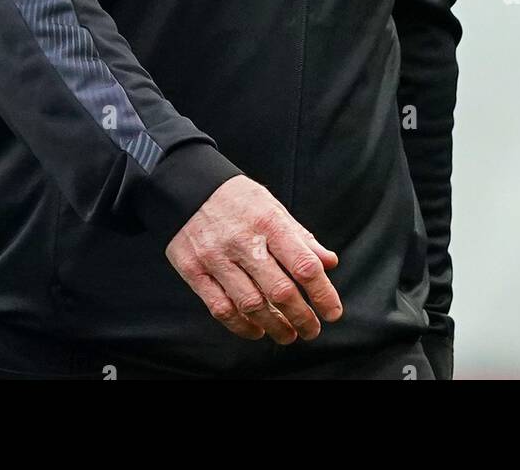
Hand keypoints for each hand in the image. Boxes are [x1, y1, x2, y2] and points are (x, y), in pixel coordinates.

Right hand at [165, 175, 342, 343]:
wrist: (187, 185)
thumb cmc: (238, 199)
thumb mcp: (272, 207)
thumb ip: (300, 238)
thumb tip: (330, 262)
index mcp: (268, 222)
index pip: (303, 265)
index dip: (322, 293)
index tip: (332, 312)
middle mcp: (242, 241)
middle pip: (280, 291)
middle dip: (301, 318)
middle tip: (311, 330)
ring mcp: (215, 257)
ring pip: (251, 305)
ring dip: (275, 327)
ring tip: (288, 334)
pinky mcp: (193, 270)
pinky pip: (220, 308)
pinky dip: (241, 326)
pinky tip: (256, 330)